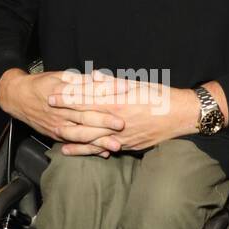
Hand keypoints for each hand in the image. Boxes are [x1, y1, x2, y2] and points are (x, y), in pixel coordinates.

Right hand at [0, 67, 125, 156]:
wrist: (17, 97)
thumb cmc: (41, 84)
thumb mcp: (59, 76)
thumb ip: (79, 80)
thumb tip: (99, 78)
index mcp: (63, 93)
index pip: (88, 94)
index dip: (104, 95)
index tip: (121, 95)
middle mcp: (61, 111)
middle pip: (85, 117)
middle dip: (104, 122)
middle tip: (122, 125)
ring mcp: (58, 126)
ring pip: (81, 134)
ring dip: (99, 141)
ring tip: (115, 146)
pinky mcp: (56, 135)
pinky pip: (74, 144)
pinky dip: (88, 150)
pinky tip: (102, 153)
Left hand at [46, 70, 199, 153]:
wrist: (181, 115)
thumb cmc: (160, 96)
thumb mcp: (136, 84)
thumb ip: (112, 83)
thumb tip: (92, 77)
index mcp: (117, 103)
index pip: (86, 101)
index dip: (68, 99)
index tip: (53, 96)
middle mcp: (117, 122)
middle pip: (84, 120)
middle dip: (65, 117)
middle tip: (47, 114)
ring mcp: (121, 136)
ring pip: (92, 139)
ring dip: (73, 139)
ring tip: (57, 138)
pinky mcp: (127, 146)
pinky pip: (104, 149)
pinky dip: (89, 151)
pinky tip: (76, 152)